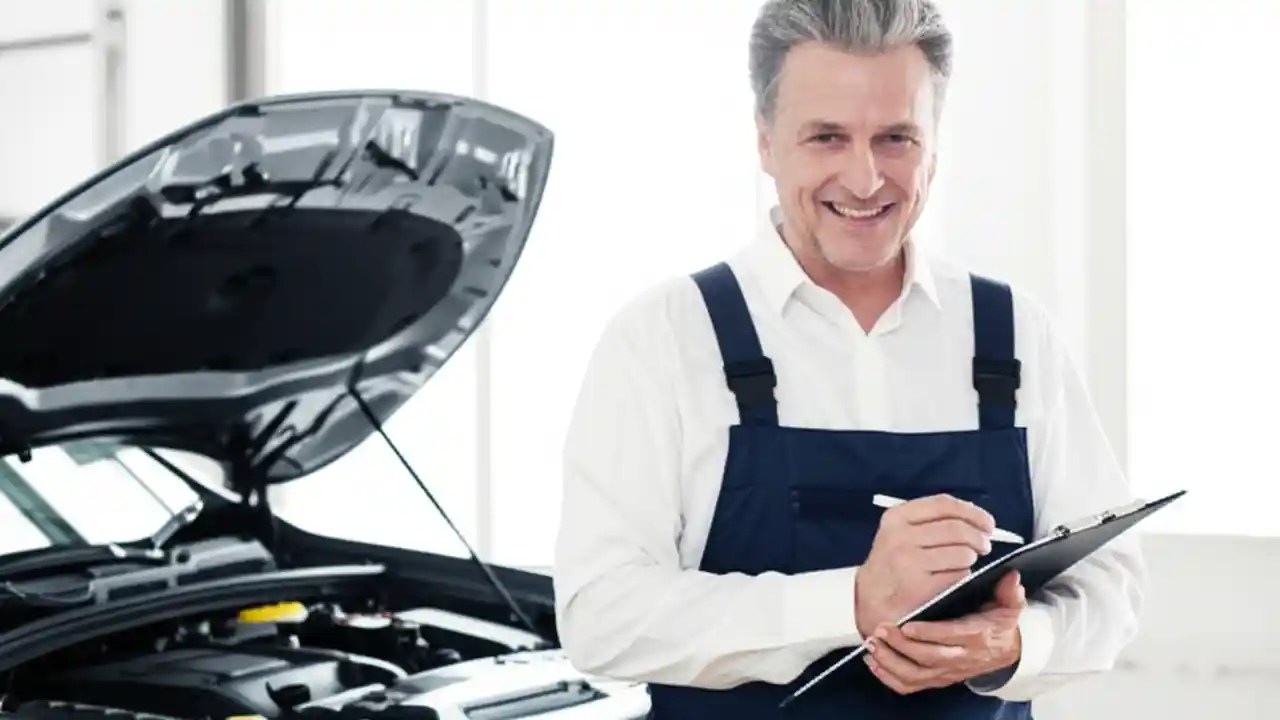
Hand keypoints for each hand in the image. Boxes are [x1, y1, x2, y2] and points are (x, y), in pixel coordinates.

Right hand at [854, 494, 996, 636]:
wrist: (868, 599)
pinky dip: (963, 577)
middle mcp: (901, 536)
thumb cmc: (892, 563)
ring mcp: (909, 562)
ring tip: (967, 562)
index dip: (972, 512)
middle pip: (957, 529)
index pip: (944, 505)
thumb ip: (931, 521)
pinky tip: (955, 578)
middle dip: (979, 538)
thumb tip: (976, 519)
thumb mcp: (899, 532)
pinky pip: (958, 576)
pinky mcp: (919, 586)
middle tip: (984, 546)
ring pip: (962, 553)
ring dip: (971, 558)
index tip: (987, 523)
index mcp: (897, 517)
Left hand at [863, 570, 1025, 693]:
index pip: (950, 637)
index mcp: (976, 637)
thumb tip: (1012, 577)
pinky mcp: (936, 679)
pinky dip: (889, 677)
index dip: (929, 633)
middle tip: (881, 629)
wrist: (1004, 652)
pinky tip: (873, 662)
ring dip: (891, 662)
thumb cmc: (998, 624)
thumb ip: (1009, 593)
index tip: (907, 625)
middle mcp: (960, 658)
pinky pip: (910, 685)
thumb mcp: (1009, 606)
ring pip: (915, 674)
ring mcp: (946, 672)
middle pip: (928, 658)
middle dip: (902, 646)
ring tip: (872, 644)